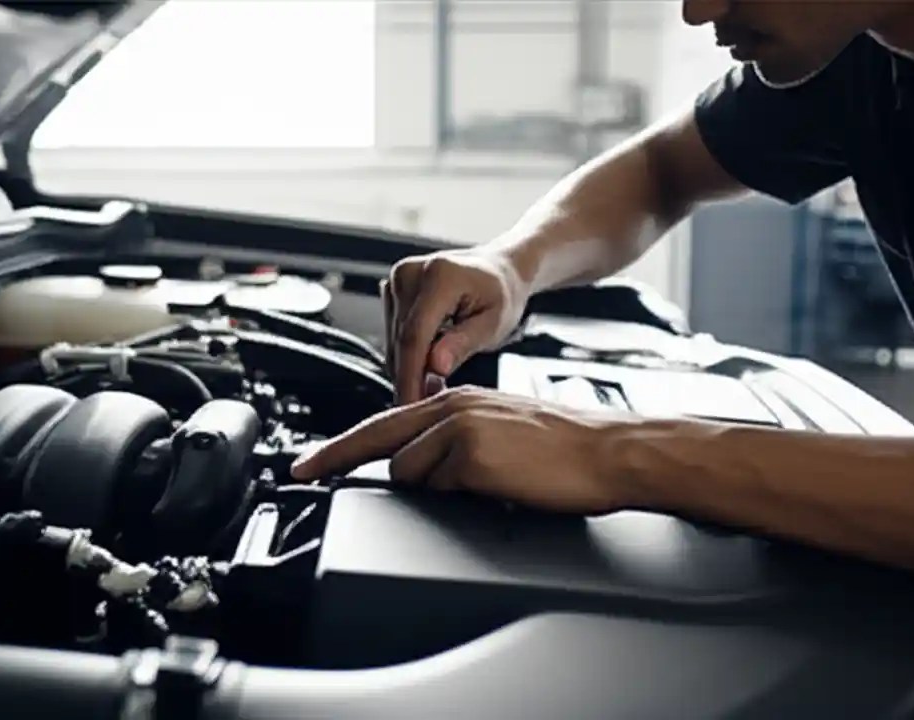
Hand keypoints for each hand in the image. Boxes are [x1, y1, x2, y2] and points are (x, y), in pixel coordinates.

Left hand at [290, 386, 636, 514]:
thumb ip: (452, 443)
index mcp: (457, 399)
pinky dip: (455, 497)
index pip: (383, 423)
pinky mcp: (470, 454)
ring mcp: (458, 428)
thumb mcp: (499, 433)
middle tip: (303, 474)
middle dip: (336, 459)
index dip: (338, 446)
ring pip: (407, 472)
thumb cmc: (564, 449)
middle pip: (376, 440)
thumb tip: (417, 471)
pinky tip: (493, 486)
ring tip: (483, 483)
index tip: (305, 464)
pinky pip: (436, 489)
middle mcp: (452, 405)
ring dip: (431, 488)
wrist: (610, 451)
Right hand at [382, 247, 528, 404]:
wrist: (498, 270)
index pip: (414, 336)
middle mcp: (412, 272)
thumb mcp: (494, 323)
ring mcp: (398, 279)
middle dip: (411, 378)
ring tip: (436, 383)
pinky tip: (430, 363)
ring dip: (410, 368)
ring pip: (393, 341)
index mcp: (440, 276)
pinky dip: (409, 355)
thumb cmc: (501, 295)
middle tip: (431, 405)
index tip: (411, 407)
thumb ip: (463, 344)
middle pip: (400, 341)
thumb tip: (435, 366)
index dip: (410, 377)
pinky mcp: (392, 288)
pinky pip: (393, 333)